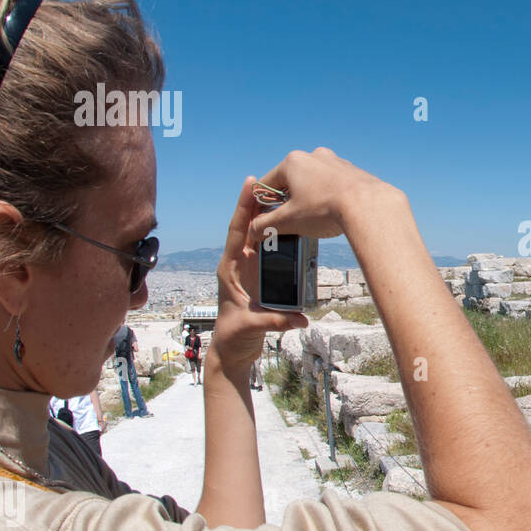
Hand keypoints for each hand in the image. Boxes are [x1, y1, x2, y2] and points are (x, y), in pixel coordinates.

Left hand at [213, 176, 309, 373]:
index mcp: (230, 269)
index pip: (236, 232)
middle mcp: (237, 264)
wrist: (231, 350)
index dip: (243, 206)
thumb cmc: (234, 337)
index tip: (250, 183)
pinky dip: (277, 233)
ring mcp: (247, 269)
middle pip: (247, 225)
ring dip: (268, 214)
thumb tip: (300, 318)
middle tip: (272, 179)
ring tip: (283, 194)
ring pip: (257, 235)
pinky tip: (290, 222)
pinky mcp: (257, 276)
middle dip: (257, 201)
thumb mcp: (251, 327)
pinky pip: (268, 248)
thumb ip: (273, 320)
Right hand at [245, 147, 407, 245]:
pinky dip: (329, 197)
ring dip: (309, 199)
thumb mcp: (289, 221)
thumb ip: (266, 225)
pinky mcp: (353, 172)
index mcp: (293, 162)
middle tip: (290, 222)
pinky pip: (333, 185)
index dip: (261, 204)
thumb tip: (253, 230)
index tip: (262, 219)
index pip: (266, 184)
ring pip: (313, 183)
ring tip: (314, 219)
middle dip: (288, 202)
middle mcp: (314, 156)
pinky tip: (333, 213)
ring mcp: (336, 162)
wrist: (369, 207)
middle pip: (291, 182)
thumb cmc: (326, 209)